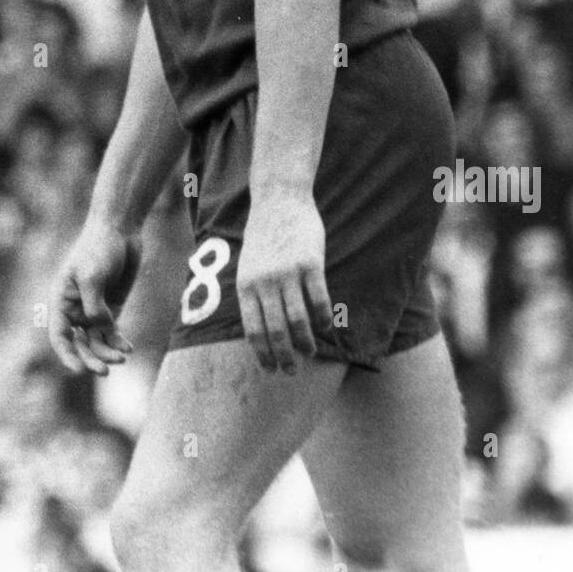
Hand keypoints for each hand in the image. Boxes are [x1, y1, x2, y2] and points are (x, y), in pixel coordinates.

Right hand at [50, 221, 141, 375]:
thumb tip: (101, 327)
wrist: (120, 229)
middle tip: (105, 371)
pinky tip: (127, 348)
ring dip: (107, 352)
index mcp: (62, 300)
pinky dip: (118, 341)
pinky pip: (112, 331)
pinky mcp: (112, 307)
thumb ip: (94, 305)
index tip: (78, 370)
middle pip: (80, 343)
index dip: (67, 355)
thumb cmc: (99, 248)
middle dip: (91, 358)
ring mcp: (94, 309)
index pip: (60, 335)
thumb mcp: (92, 276)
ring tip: (122, 357)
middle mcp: (76, 309)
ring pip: (97, 340)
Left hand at [236, 190, 333, 373]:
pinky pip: (319, 300)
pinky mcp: (310, 263)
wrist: (279, 199)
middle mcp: (264, 282)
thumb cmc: (264, 236)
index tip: (270, 370)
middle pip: (276, 331)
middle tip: (291, 372)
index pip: (253, 330)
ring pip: (298, 320)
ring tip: (310, 351)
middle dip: (284, 357)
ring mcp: (288, 273)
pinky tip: (326, 326)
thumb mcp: (248, 265)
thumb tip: (261, 332)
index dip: (262, 354)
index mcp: (246, 285)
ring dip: (305, 342)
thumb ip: (253, 295)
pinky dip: (323, 318)